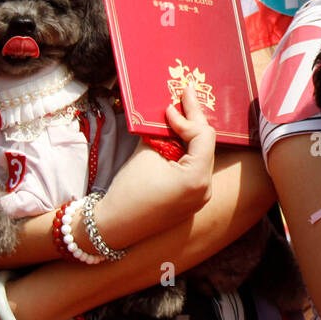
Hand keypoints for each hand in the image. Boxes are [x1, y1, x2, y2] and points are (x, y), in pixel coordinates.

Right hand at [100, 84, 215, 224]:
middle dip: (194, 120)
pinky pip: (196, 168)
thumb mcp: (146, 153)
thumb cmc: (128, 190)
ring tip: (184, 111)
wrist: (114, 226)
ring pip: (203, 155)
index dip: (188, 117)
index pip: (203, 137)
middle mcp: (205, 189)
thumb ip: (163, 131)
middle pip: (206, 145)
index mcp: (196, 178)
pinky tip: (179, 135)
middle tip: (188, 93)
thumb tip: (171, 113)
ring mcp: (201, 197)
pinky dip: (188, 151)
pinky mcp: (193, 200)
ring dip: (191, 135)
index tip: (170, 106)